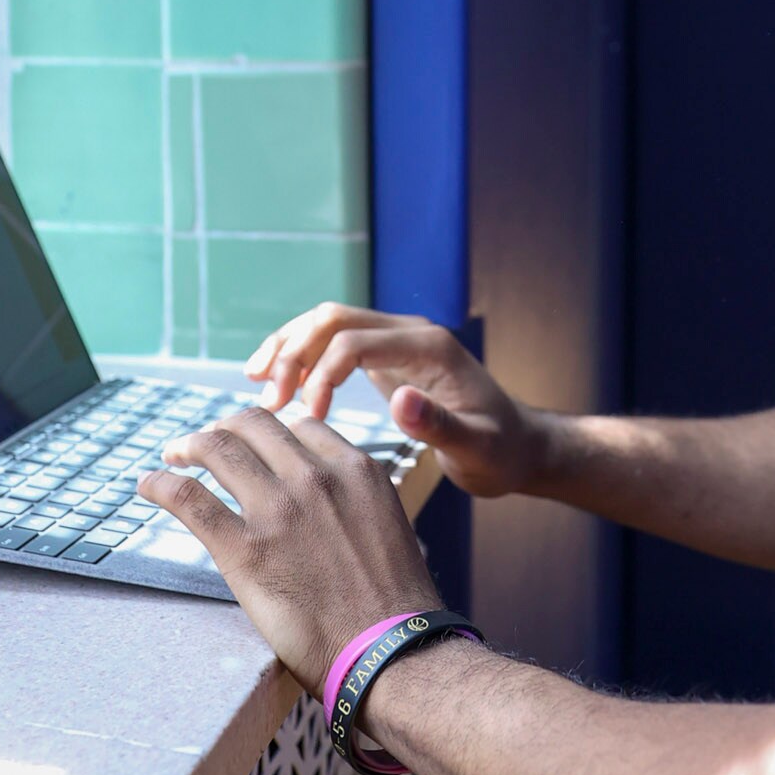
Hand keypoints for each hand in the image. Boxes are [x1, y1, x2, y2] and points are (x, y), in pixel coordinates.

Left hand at [136, 407, 438, 697]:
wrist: (390, 650)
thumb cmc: (393, 604)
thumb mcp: (386, 525)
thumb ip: (353, 501)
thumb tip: (324, 502)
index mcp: (355, 469)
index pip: (302, 426)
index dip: (274, 433)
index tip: (257, 446)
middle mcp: (315, 477)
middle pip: (256, 425)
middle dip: (227, 427)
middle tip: (208, 441)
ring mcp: (277, 509)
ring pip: (219, 448)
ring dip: (192, 444)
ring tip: (177, 453)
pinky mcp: (243, 549)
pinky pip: (188, 498)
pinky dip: (161, 484)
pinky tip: (148, 483)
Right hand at [247, 304, 545, 502]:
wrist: (519, 446)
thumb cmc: (501, 454)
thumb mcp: (478, 449)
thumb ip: (440, 426)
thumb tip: (400, 400)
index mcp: (430, 348)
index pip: (355, 341)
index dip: (321, 374)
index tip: (306, 419)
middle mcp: (411, 333)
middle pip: (333, 320)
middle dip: (292, 353)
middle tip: (265, 402)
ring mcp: (397, 341)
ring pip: (327, 324)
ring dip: (289, 349)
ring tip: (255, 383)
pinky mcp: (388, 356)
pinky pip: (334, 343)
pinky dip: (303, 357)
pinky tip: (279, 384)